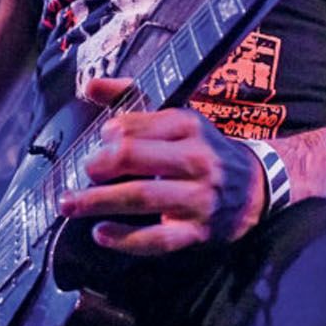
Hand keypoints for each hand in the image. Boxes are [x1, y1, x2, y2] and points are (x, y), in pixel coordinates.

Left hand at [58, 77, 267, 255]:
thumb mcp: (178, 119)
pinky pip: (158, 239)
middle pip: (135, 159)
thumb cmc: (204, 150)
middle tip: (82, 170)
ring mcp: (197, 198)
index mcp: (189, 126)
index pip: (139, 125)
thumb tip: (89, 86)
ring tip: (69, 204)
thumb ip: (131, 101)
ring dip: (99, 201)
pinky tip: (100, 233)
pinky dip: (126, 238)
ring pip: (142, 198)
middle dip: (99, 165)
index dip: (112, 133)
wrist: (256, 188)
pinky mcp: (197, 231)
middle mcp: (196, 159)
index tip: (101, 140)